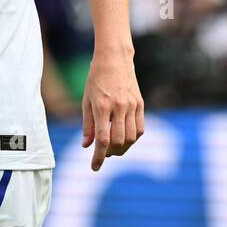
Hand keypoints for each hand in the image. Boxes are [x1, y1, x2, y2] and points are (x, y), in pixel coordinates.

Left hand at [80, 50, 144, 170]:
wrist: (114, 59)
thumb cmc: (96, 79)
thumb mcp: (86, 100)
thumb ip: (87, 125)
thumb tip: (87, 146)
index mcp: (102, 106)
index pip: (103, 139)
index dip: (98, 156)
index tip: (94, 167)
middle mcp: (119, 107)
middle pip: (119, 141)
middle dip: (110, 153)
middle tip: (103, 154)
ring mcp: (132, 105)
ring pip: (131, 138)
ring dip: (122, 148)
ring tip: (113, 148)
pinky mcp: (140, 104)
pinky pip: (140, 128)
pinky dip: (133, 138)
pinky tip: (124, 138)